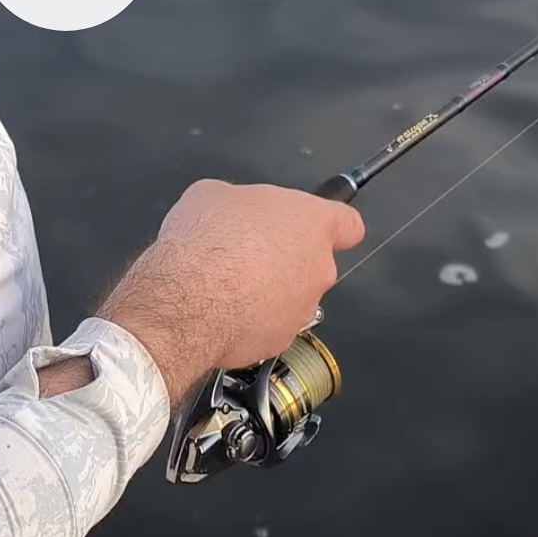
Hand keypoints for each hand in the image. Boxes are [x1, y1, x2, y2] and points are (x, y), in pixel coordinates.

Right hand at [97, 180, 363, 410]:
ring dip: (268, 291)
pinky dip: (252, 319)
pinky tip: (221, 311)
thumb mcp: (212, 194)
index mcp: (311, 223)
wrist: (188, 302)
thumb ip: (242, 203)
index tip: (311, 228)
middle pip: (313, 262)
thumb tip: (237, 212)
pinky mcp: (282, 342)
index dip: (331, 226)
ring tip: (227, 285)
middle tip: (246, 253)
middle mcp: (319, 268)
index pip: (349, 225)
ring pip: (292, 297)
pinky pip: (271, 325)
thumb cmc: (207, 239)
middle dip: (285, 260)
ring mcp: (303, 309)